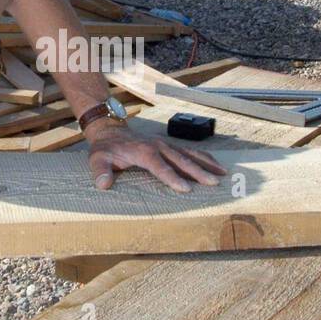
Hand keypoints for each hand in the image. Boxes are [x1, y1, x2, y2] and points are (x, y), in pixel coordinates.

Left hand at [85, 121, 224, 192]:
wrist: (111, 131)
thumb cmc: (106, 148)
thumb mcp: (98, 159)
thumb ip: (100, 171)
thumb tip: (104, 184)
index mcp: (143, 151)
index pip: (160, 166)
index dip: (172, 177)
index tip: (186, 189)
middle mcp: (158, 146)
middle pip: (181, 159)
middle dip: (198, 172)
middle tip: (213, 183)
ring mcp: (165, 144)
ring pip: (189, 154)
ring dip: (206, 164)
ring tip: (222, 174)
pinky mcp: (169, 145)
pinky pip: (189, 151)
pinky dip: (204, 158)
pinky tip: (216, 166)